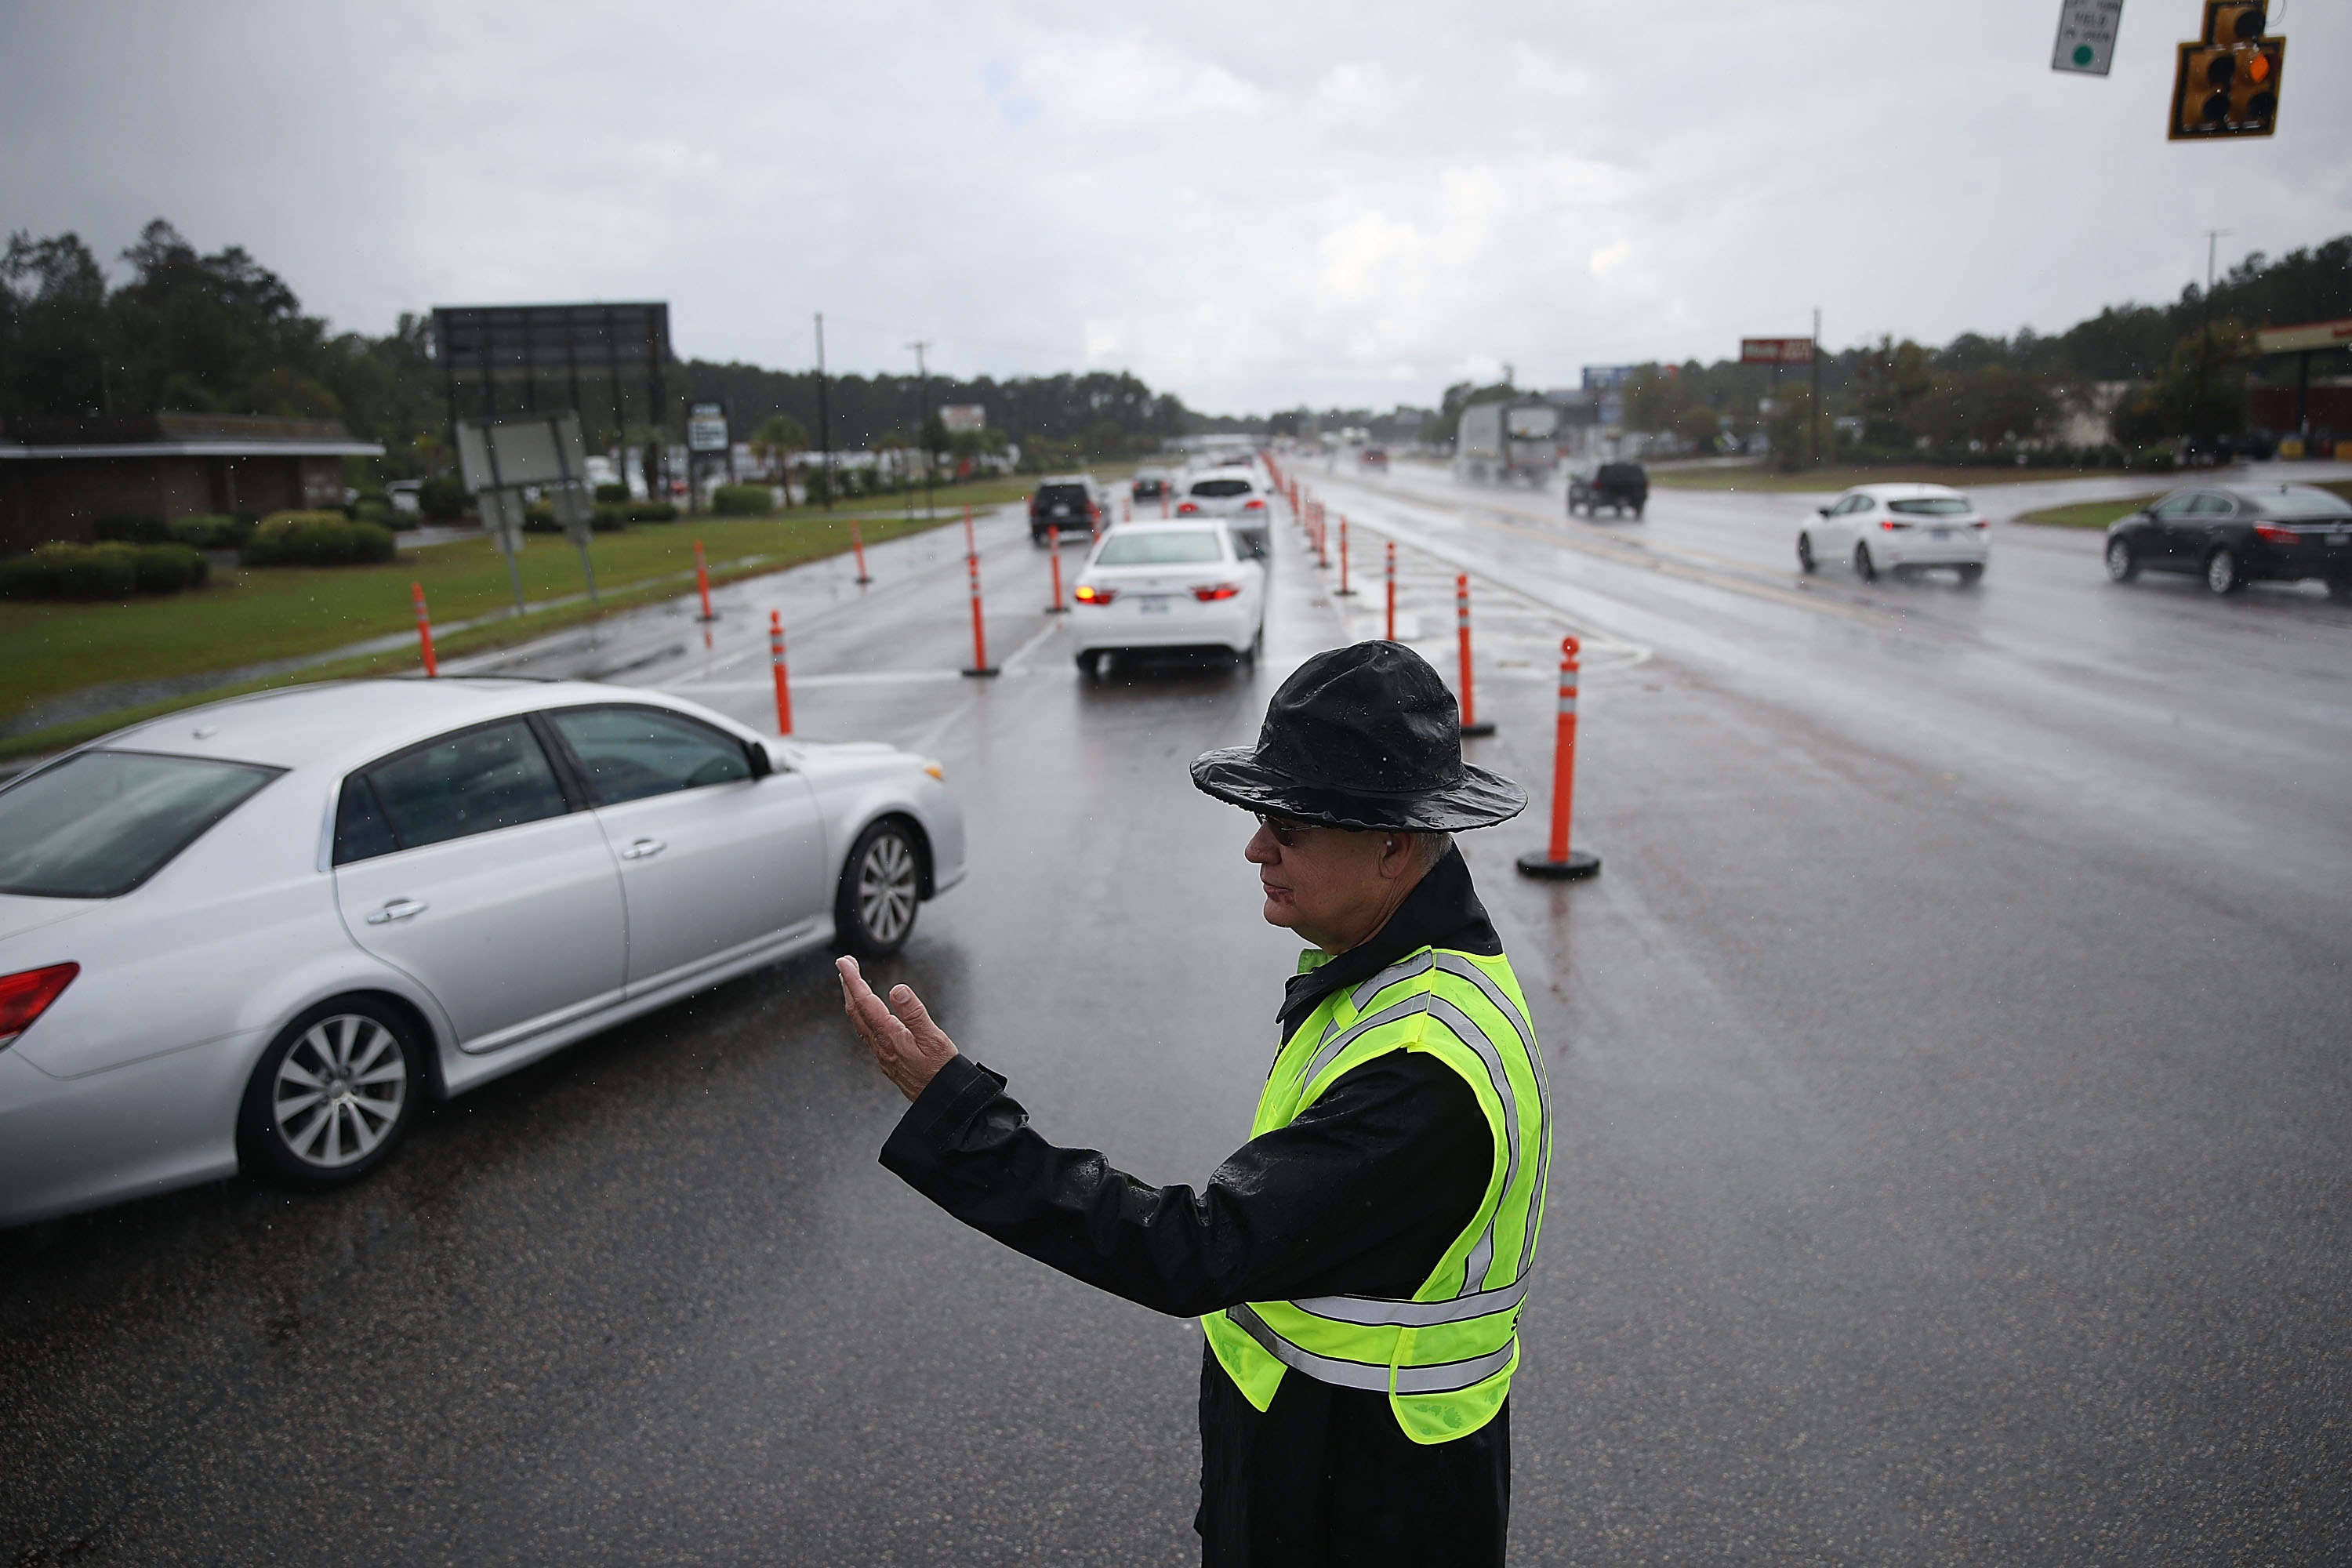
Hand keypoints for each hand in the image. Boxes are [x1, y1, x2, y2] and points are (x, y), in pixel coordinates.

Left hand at [837, 956, 959, 1101]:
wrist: (942, 1101)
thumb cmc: (942, 1071)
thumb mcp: (934, 1038)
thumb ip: (914, 1013)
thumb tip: (897, 990)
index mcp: (890, 1037)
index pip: (865, 1002)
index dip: (852, 979)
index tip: (844, 962)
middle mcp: (880, 1046)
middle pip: (856, 1011)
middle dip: (848, 985)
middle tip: (845, 964)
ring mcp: (881, 1054)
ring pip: (859, 1022)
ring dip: (853, 999)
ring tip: (851, 983)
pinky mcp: (886, 1060)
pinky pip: (866, 1033)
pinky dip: (861, 1014)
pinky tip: (866, 1013)